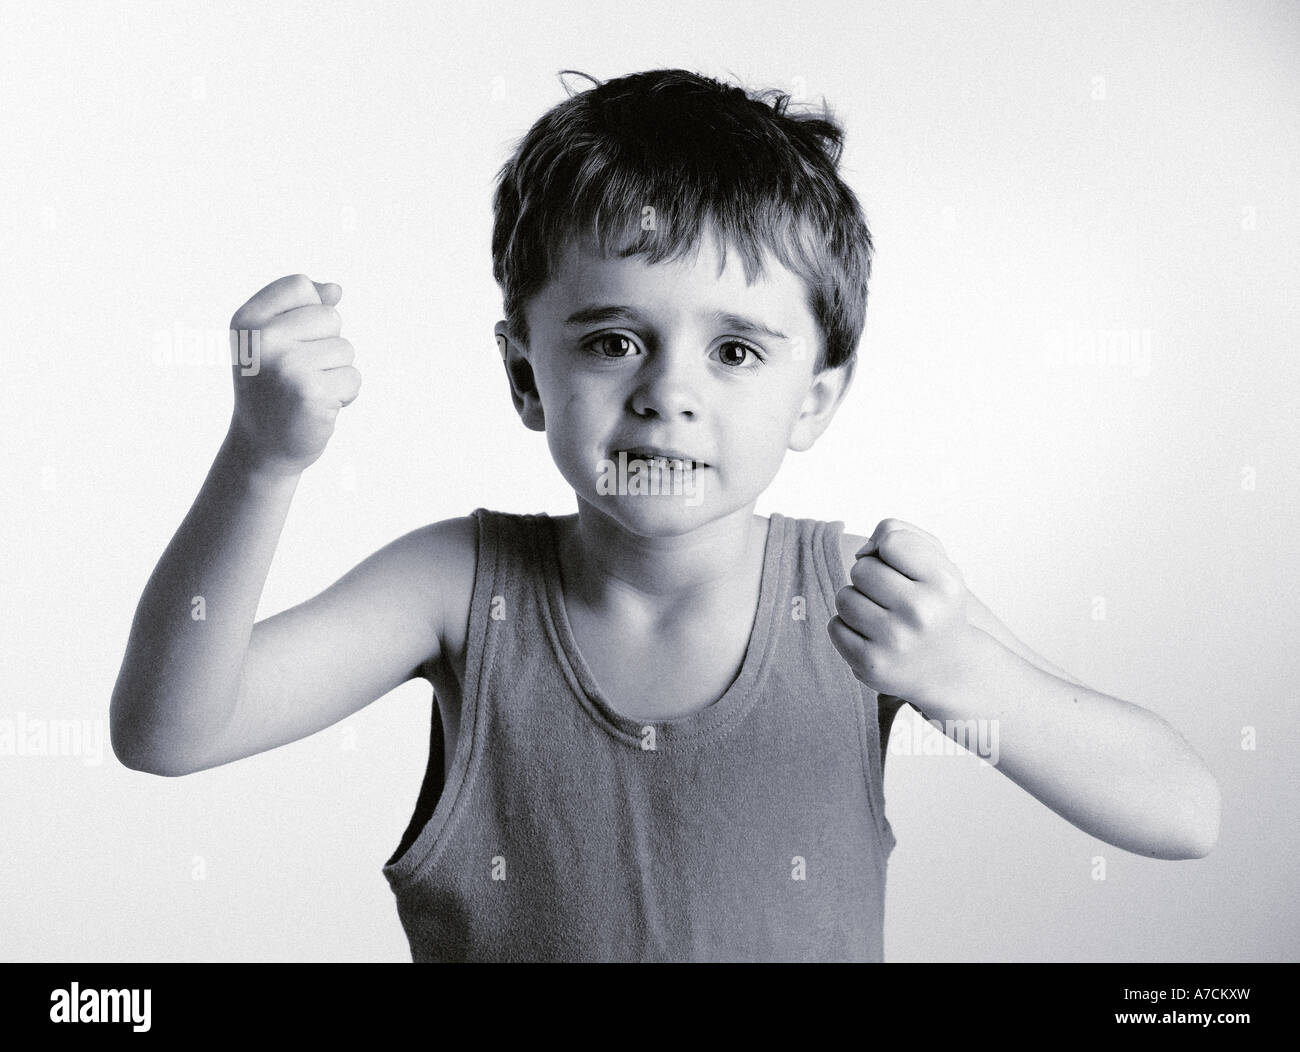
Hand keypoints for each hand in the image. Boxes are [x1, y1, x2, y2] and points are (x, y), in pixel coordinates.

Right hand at [226, 274, 360, 476]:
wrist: (263, 446)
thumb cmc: (273, 388)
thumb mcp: (275, 341)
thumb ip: (302, 310)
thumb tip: (335, 289)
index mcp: (247, 321)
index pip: (301, 286)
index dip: (309, 312)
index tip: (290, 342)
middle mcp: (262, 340)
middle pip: (330, 316)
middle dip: (327, 345)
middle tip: (300, 373)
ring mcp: (286, 365)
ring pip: (346, 349)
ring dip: (336, 372)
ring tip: (308, 390)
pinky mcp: (311, 392)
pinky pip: (353, 377)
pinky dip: (344, 395)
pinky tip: (319, 406)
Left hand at [828, 518, 976, 707]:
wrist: (948, 668)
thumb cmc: (933, 603)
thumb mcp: (935, 562)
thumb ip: (900, 534)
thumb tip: (862, 553)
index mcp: (943, 583)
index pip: (891, 541)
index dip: (888, 550)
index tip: (901, 569)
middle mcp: (922, 613)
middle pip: (861, 568)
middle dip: (870, 578)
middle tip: (890, 597)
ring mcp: (895, 642)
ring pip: (844, 596)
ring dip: (856, 602)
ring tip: (881, 616)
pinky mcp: (871, 664)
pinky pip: (834, 626)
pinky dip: (847, 628)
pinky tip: (872, 637)